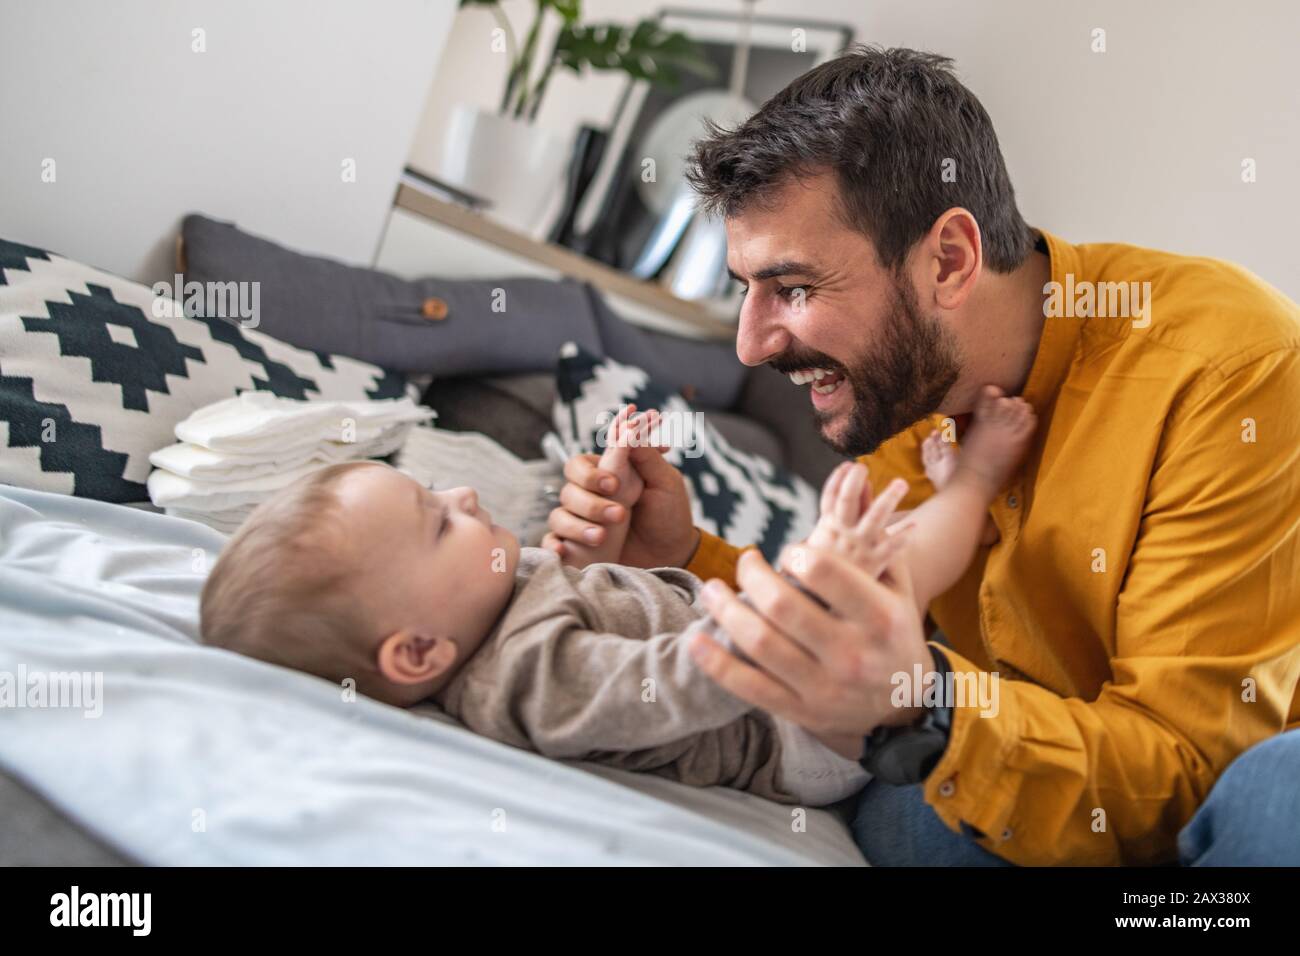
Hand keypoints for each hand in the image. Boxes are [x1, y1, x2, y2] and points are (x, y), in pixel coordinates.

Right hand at [542, 421, 698, 569]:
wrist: (671, 553)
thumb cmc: (669, 514)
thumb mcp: (666, 482)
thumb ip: (647, 457)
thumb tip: (629, 432)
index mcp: (608, 474)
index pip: (583, 463)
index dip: (591, 473)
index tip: (613, 485)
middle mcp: (590, 494)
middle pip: (569, 487)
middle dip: (589, 500)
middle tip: (617, 512)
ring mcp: (582, 520)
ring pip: (560, 515)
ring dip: (579, 526)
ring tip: (604, 536)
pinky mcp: (578, 545)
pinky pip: (553, 542)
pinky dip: (554, 546)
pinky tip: (565, 550)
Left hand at [691, 542, 931, 754]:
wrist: (905, 704)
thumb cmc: (893, 633)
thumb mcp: (898, 589)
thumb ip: (878, 544)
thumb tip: (860, 485)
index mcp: (880, 618)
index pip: (826, 572)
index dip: (796, 554)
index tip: (787, 553)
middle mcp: (853, 654)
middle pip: (783, 605)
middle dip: (752, 575)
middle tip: (744, 561)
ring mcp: (825, 688)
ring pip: (761, 644)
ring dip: (726, 610)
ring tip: (711, 591)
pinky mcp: (801, 712)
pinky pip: (749, 687)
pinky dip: (716, 663)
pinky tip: (695, 639)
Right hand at [802, 462, 912, 577]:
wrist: (823, 604)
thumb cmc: (821, 573)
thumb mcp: (816, 547)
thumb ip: (827, 524)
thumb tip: (829, 508)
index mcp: (826, 529)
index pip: (829, 499)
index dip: (837, 481)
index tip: (847, 466)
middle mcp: (842, 535)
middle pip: (847, 502)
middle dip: (854, 482)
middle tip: (863, 467)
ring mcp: (858, 548)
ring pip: (874, 519)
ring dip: (888, 499)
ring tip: (901, 483)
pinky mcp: (873, 564)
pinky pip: (890, 549)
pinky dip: (902, 538)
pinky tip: (914, 527)